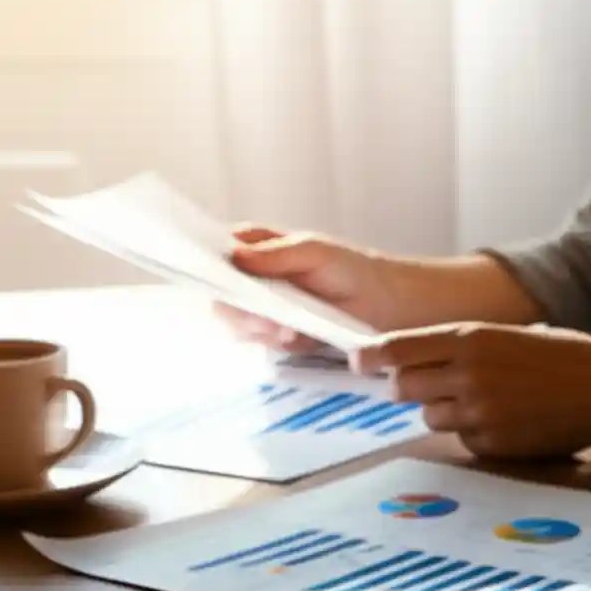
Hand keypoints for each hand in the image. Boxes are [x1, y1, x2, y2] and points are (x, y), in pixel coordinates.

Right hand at [216, 223, 401, 352]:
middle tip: (261, 313)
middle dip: (236, 307)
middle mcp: (252, 279)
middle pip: (221, 294)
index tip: (212, 276)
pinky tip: (295, 335)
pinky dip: (276, 341)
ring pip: (238, 323)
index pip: (215, 253)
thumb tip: (236, 255)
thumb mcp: (315, 251)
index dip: (205, 264)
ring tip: (286, 326)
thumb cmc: (350, 268)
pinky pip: (263, 342)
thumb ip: (277, 253)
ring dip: (257, 327)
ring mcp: (264, 308)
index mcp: (255, 247)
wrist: (385, 304)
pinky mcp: (279, 335)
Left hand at [356, 324, 590, 458]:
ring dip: (444, 409)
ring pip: (431, 416)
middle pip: (404, 386)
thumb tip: (421, 357)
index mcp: (471, 337)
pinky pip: (462, 440)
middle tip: (422, 384)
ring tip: (484, 400)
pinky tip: (506, 421)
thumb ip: (465, 345)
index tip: (359, 361)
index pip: (399, 348)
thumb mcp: (511, 335)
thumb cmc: (567, 356)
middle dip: (408, 385)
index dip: (372, 356)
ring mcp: (479, 412)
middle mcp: (468, 374)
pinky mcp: (492, 444)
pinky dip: (474, 433)